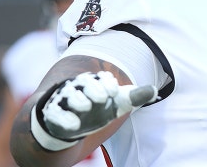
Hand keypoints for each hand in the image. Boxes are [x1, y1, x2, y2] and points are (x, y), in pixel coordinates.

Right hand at [31, 71, 157, 150]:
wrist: (73, 126)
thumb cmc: (97, 111)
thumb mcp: (117, 104)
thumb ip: (134, 97)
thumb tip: (154, 90)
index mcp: (94, 82)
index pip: (100, 78)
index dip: (106, 84)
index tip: (113, 92)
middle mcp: (77, 88)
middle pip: (83, 83)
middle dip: (92, 89)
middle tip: (101, 98)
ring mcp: (63, 100)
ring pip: (68, 94)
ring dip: (78, 100)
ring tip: (87, 107)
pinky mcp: (52, 114)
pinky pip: (55, 114)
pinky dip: (64, 119)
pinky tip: (74, 126)